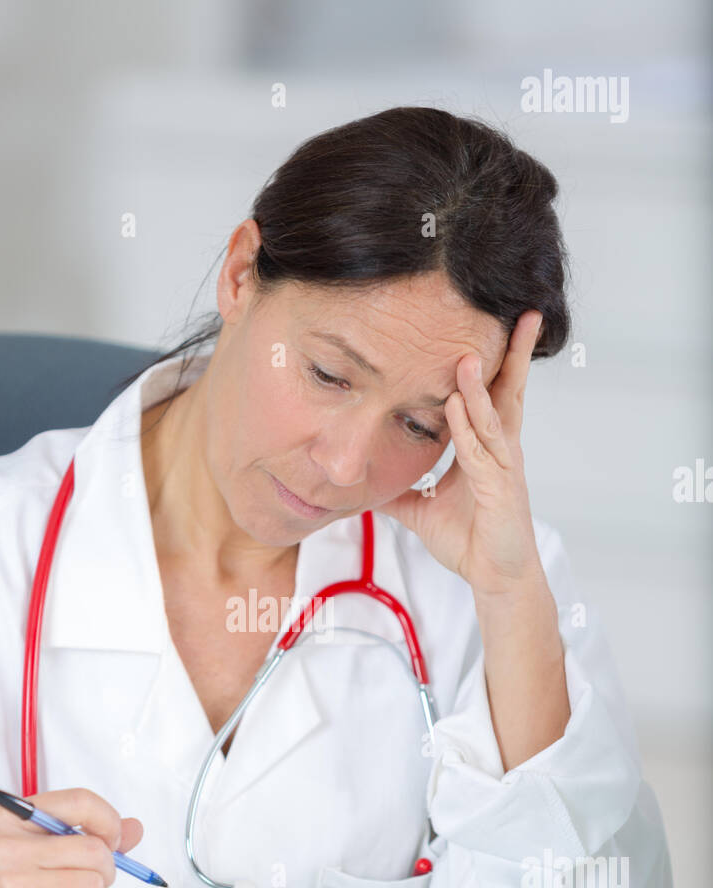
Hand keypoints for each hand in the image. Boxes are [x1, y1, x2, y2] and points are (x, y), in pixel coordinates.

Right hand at [0, 789, 143, 887]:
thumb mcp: (29, 842)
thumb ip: (84, 831)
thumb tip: (135, 828)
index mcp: (14, 817)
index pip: (81, 802)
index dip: (109, 822)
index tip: (112, 840)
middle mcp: (10, 847)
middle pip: (95, 852)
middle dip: (105, 871)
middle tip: (90, 879)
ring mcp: (12, 886)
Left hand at [380, 310, 545, 596]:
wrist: (494, 575)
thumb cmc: (470, 538)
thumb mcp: (421, 509)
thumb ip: (397, 490)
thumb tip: (363, 484)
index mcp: (486, 446)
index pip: (490, 394)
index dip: (492, 361)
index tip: (491, 325)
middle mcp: (500, 449)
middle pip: (509, 390)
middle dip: (514, 352)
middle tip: (523, 312)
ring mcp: (503, 467)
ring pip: (492, 417)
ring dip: (477, 388)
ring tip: (466, 356)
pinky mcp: (501, 490)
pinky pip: (482, 454)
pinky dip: (468, 430)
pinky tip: (455, 408)